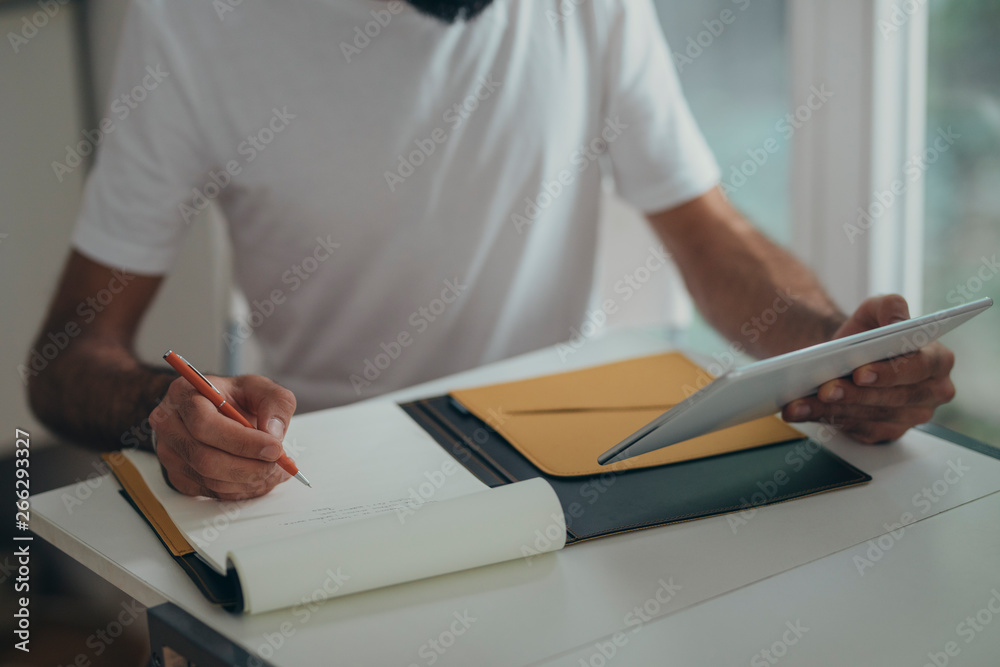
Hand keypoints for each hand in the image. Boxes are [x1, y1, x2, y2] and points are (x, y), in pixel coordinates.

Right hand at [148, 374, 296, 499]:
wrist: (215, 410)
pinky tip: (259, 478)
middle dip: (248, 467)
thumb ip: (275, 402)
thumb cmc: (234, 397)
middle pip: (204, 458)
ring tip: (275, 471)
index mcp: (184, 394)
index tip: (274, 448)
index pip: (205, 423)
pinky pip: (212, 492)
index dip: (242, 441)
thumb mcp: (260, 388)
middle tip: (277, 464)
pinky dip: (242, 490)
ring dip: (249, 481)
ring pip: (210, 479)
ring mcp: (170, 453)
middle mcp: (169, 424)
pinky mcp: (179, 476)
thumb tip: (274, 432)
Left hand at [782, 294, 955, 442]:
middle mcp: (930, 393)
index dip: (890, 372)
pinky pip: (854, 429)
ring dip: (831, 410)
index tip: (860, 373)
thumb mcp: (878, 309)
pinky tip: (801, 411)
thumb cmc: (868, 332)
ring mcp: (909, 417)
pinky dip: (823, 419)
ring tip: (801, 402)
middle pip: (891, 398)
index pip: (919, 368)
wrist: (845, 354)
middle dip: (854, 395)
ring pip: (868, 416)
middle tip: (824, 389)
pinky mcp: (883, 432)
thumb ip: (891, 306)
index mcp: (938, 361)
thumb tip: (897, 321)